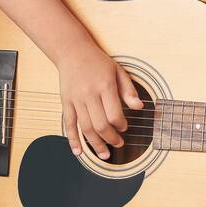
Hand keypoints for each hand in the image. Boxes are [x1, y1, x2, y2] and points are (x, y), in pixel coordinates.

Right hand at [54, 41, 142, 159]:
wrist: (72, 51)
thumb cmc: (97, 61)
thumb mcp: (118, 71)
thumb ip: (128, 90)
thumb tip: (139, 107)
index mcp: (105, 85)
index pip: (114, 114)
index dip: (121, 126)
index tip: (124, 128)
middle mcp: (89, 94)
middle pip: (100, 125)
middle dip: (111, 139)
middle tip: (118, 144)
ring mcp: (76, 99)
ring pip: (85, 128)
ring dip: (95, 144)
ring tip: (104, 155)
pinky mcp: (66, 102)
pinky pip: (69, 124)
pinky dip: (73, 140)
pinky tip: (79, 152)